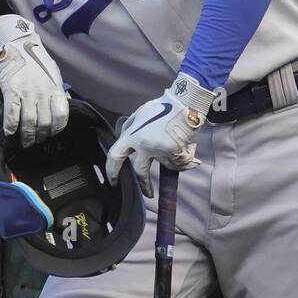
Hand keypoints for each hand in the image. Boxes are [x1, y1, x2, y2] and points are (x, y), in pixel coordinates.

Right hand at [0, 14, 69, 146]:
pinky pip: (12, 115)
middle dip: (41, 136)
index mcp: (55, 88)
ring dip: (27, 136)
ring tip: (25, 142)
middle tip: (37, 141)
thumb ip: (58, 90)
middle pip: (44, 123)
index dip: (57, 129)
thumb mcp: (53, 72)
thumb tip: (65, 105)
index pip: (61, 116)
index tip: (52, 134)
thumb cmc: (35, 58)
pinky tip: (10, 133)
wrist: (17, 41)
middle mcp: (42, 92)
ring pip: (29, 122)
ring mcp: (26, 92)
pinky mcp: (11, 91)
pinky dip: (11, 127)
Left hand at [105, 73, 215, 197]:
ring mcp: (159, 150)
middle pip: (140, 171)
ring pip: (164, 165)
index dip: (112, 171)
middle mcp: (144, 145)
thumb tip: (124, 141)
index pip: (115, 157)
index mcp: (131, 135)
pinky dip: (182, 159)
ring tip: (176, 148)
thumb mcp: (139, 115)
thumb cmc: (161, 108)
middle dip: (144, 185)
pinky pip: (177, 163)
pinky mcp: (175, 152)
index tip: (113, 181)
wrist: (185, 104)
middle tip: (148, 193)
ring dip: (170, 160)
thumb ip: (129, 129)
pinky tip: (185, 148)